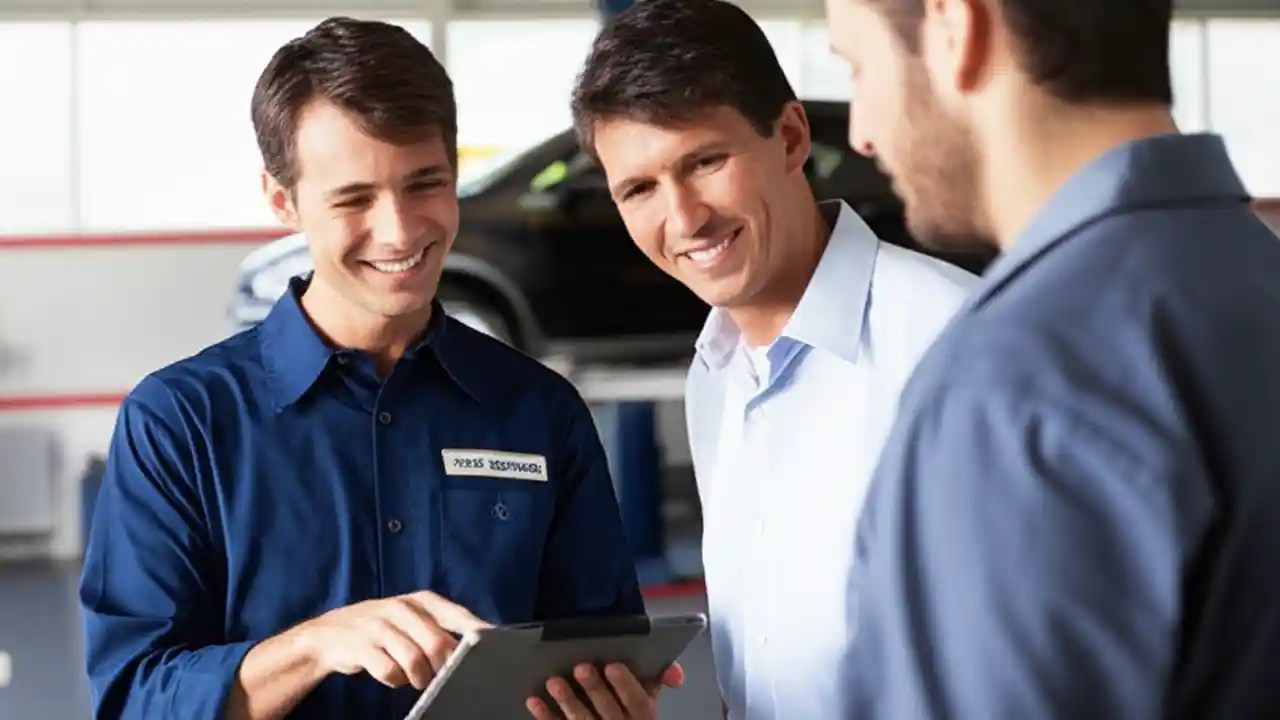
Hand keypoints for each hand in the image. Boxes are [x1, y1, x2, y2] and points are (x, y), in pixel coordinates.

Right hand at [297, 590, 490, 690]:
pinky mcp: (361, 646)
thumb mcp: (411, 619)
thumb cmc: (382, 629)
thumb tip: (478, 647)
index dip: (478, 634)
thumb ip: (441, 629)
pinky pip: (389, 671)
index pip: (459, 617)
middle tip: (445, 679)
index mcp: (422, 601)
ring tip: (418, 680)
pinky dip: (394, 680)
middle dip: (446, 667)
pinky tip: (392, 676)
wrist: (328, 635)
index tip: (496, 650)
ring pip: (415, 660)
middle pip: (438, 644)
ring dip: (420, 678)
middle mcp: (403, 608)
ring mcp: (380, 626)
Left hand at [526, 662, 683, 719]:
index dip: (626, 685)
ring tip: (554, 682)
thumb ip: (659, 678)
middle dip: (595, 690)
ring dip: (568, 702)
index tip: (613, 665)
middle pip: (609, 712)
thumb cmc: (629, 710)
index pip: (639, 704)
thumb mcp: (648, 695)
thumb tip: (676, 674)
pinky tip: (534, 701)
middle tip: (581, 668)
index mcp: (644, 718)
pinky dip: (545, 717)